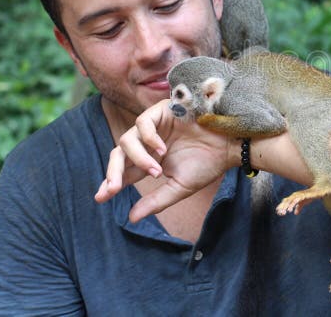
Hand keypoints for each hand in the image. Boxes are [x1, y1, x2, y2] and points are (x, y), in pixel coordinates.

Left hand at [94, 99, 236, 222]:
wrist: (230, 144)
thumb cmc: (209, 164)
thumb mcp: (180, 187)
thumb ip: (156, 200)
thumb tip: (131, 218)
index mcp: (151, 161)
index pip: (124, 172)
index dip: (111, 183)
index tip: (101, 198)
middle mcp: (148, 143)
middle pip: (118, 155)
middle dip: (113, 172)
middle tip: (113, 189)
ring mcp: (154, 127)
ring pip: (127, 139)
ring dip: (137, 158)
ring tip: (155, 170)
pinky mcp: (161, 112)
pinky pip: (142, 123)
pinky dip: (148, 138)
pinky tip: (161, 150)